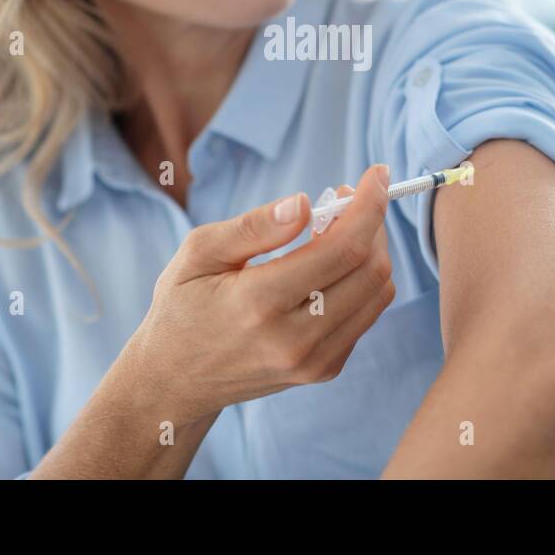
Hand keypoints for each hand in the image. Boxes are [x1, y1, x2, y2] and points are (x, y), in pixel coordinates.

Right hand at [124, 163, 394, 423]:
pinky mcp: (324, 370)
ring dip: (372, 249)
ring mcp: (314, 362)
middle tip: (347, 197)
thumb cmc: (183, 307)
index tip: (377, 174)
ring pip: (378, 293)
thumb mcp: (199, 253)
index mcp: (258, 304)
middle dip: (373, 222)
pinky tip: (331, 263)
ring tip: (338, 227)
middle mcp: (294, 339)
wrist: (176, 380)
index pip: (342, 249)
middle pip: (369, 270)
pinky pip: (366, 315)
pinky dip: (362, 279)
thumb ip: (253, 227)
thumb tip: (304, 203)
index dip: (369, 206)